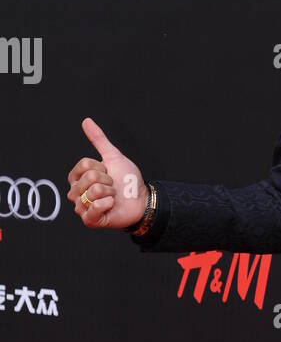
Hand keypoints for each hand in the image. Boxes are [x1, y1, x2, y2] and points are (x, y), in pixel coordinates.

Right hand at [67, 116, 147, 230]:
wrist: (142, 199)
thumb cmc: (127, 179)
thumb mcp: (113, 156)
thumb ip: (99, 139)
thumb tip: (86, 121)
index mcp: (79, 177)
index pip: (83, 166)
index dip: (100, 167)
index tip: (108, 172)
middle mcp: (77, 193)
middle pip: (88, 179)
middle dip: (106, 180)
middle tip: (113, 186)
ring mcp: (83, 207)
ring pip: (91, 194)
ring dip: (109, 193)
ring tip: (113, 196)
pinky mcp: (90, 220)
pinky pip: (92, 211)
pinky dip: (106, 205)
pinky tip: (112, 205)